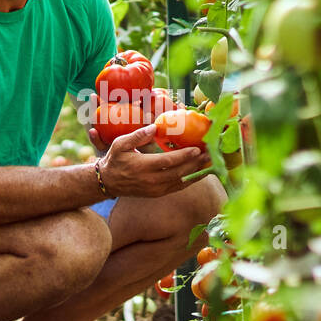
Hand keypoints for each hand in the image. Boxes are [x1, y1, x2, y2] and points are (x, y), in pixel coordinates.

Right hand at [96, 124, 212, 197]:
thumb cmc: (115, 159)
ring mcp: (156, 189)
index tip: (197, 149)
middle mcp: (152, 180)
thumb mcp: (120, 144)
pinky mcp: (159, 193)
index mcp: (143, 166)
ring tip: (211, 163)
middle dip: (197, 164)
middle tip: (211, 154)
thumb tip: (154, 127)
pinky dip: (191, 180)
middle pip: (179, 173)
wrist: (109, 182)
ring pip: (182, 181)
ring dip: (197, 173)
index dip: (184, 156)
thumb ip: (138, 135)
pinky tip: (200, 172)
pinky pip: (178, 187)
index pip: (168, 162)